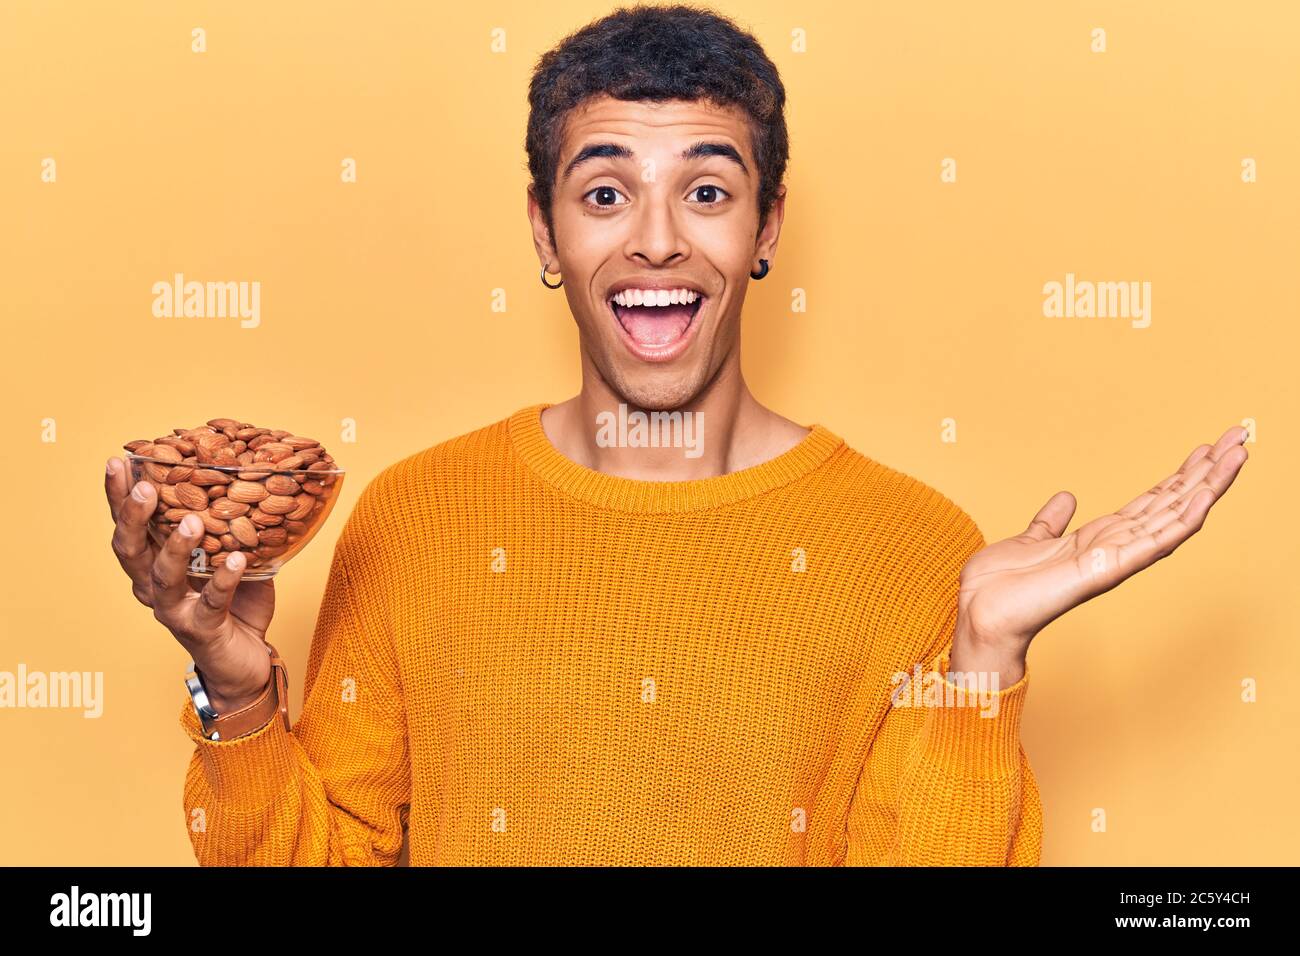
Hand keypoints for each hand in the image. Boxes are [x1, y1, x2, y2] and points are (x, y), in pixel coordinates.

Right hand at [105, 456, 276, 711]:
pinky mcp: (200, 630)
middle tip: (143, 485)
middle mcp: (154, 588)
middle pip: (130, 549)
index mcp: (154, 565)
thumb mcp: (230, 556)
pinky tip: (237, 560)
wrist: (247, 659)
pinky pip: (210, 602)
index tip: (119, 460)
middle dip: (133, 516)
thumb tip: (248, 477)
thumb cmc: (235, 604)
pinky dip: (224, 580)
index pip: (130, 526)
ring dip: (175, 547)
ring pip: (163, 577)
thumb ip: (228, 526)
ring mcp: (174, 611)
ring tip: (193, 521)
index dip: (119, 496)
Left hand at [950, 424, 1249, 683]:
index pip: (1152, 502)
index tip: (1206, 449)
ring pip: (1172, 519)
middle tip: (1238, 438)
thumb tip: (1066, 497)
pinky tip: (1204, 499)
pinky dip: (1180, 521)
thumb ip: (1051, 522)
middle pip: (1171, 504)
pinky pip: (1151, 544)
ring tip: (1237, 455)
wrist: (979, 612)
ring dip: (1207, 487)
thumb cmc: (1002, 586)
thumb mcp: (1031, 540)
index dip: (1180, 476)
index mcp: (1099, 540)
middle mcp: (1114, 550)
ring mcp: (1113, 561)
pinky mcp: (1103, 571)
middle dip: (1206, 472)